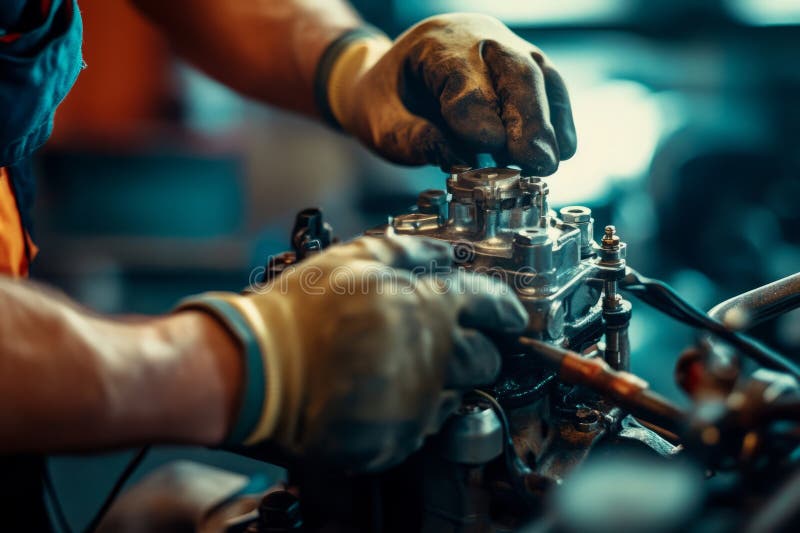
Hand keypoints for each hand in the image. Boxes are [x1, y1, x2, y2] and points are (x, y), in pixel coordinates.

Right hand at [179, 234, 527, 470]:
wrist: (256, 371)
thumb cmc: (299, 313)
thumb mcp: (353, 259)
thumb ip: (411, 250)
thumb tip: (450, 251)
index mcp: (427, 306)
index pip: (493, 306)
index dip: (506, 310)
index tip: (511, 317)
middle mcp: (432, 355)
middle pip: (487, 357)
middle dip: (474, 350)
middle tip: (442, 343)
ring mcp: (418, 402)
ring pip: (460, 394)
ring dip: (442, 382)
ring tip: (397, 369)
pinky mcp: (400, 439)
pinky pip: (428, 426)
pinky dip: (414, 411)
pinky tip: (380, 394)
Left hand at [324, 13, 576, 174]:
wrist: (391, 82)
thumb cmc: (387, 102)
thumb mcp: (382, 125)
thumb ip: (414, 140)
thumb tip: (461, 160)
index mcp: (435, 43)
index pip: (464, 77)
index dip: (478, 115)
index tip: (489, 148)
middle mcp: (477, 36)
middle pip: (514, 71)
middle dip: (527, 120)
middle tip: (535, 162)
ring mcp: (506, 48)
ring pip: (540, 76)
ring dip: (549, 122)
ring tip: (550, 163)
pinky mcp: (524, 68)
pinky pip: (551, 87)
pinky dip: (559, 119)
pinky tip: (563, 150)